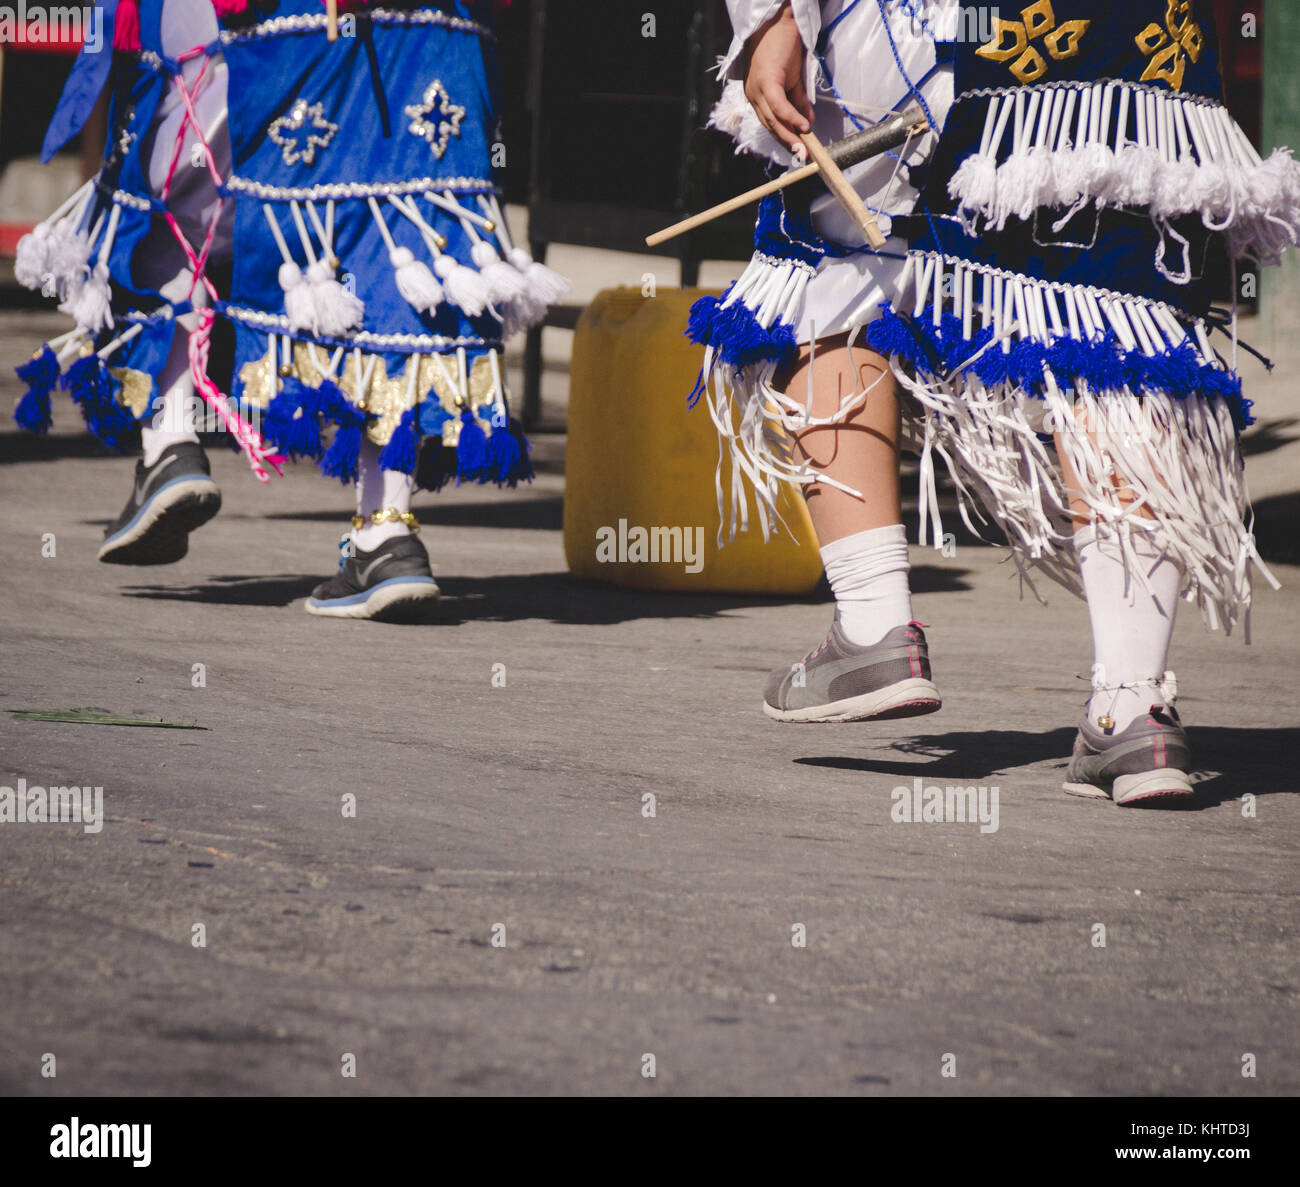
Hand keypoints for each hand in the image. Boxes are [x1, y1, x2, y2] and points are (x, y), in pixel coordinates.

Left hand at [743, 5, 814, 152]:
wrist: (781, 22)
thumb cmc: (785, 48)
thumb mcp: (794, 81)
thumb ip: (798, 103)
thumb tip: (808, 124)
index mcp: (758, 97)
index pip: (771, 124)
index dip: (786, 139)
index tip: (800, 152)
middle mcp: (753, 96)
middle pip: (771, 126)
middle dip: (789, 143)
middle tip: (804, 157)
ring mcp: (757, 89)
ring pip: (773, 119)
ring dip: (791, 135)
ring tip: (805, 147)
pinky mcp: (765, 81)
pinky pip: (778, 106)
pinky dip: (791, 117)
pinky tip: (804, 126)